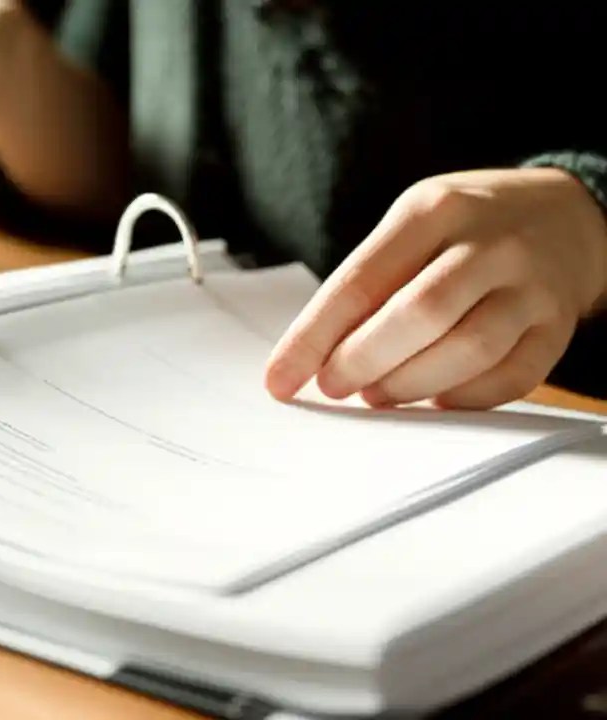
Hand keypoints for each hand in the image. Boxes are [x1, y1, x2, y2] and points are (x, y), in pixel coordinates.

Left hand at [264, 168, 606, 408]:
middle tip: (332, 386)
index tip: (280, 379)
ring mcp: (532, 287)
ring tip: (376, 394)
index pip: (361, 281)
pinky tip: (433, 397)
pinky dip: (462, 398)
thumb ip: (368, 281)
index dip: (313, 338)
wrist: (566, 216)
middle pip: (417, 315)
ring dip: (408, 386)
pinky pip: (511, 379)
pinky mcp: (558, 327)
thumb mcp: (413, 224)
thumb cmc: (467, 227)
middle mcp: (490, 245)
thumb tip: (311, 356)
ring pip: (467, 351)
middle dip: (361, 362)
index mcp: (434, 211)